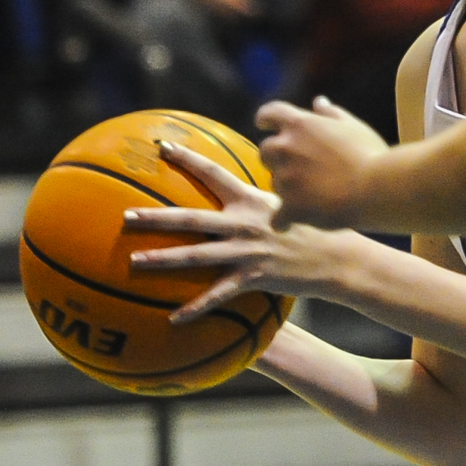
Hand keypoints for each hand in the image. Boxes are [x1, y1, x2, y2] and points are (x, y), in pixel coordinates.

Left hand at [126, 144, 358, 320]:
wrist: (339, 257)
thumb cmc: (314, 228)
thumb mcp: (289, 202)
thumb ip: (262, 193)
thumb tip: (243, 185)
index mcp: (250, 199)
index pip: (213, 172)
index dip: (186, 158)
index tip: (160, 147)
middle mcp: (245, 222)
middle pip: (192, 218)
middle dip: (156, 217)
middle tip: (126, 216)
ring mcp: (248, 251)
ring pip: (197, 256)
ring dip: (163, 260)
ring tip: (133, 264)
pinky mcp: (255, 277)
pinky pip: (218, 295)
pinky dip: (195, 308)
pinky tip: (173, 318)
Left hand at [254, 95, 390, 227]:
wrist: (376, 189)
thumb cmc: (369, 154)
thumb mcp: (353, 127)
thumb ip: (331, 113)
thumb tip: (318, 101)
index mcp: (300, 124)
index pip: (269, 113)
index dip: (265, 119)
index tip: (265, 125)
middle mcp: (285, 148)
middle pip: (266, 150)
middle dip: (278, 158)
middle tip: (300, 167)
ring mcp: (285, 178)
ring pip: (275, 183)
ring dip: (288, 186)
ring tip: (313, 194)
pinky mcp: (290, 206)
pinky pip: (278, 217)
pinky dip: (284, 220)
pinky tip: (291, 224)